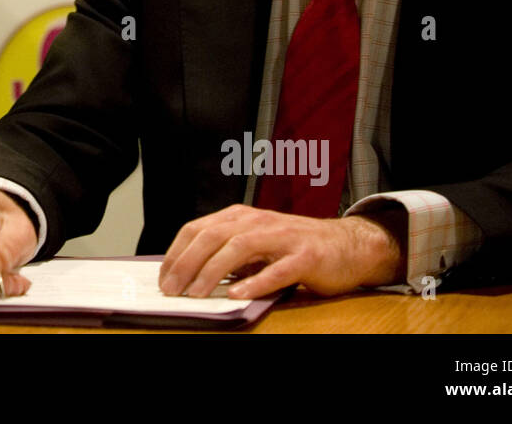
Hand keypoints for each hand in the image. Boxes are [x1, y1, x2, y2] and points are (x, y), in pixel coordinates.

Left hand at [157, 204, 405, 299]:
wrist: (347, 245)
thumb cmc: (294, 247)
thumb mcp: (255, 243)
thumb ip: (226, 253)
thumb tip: (188, 275)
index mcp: (241, 217)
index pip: (197, 229)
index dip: (176, 253)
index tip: (163, 278)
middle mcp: (258, 221)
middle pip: (213, 236)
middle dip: (187, 263)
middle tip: (172, 290)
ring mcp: (283, 237)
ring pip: (240, 248)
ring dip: (213, 272)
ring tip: (196, 293)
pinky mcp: (306, 256)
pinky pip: (278, 270)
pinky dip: (256, 282)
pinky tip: (238, 295)